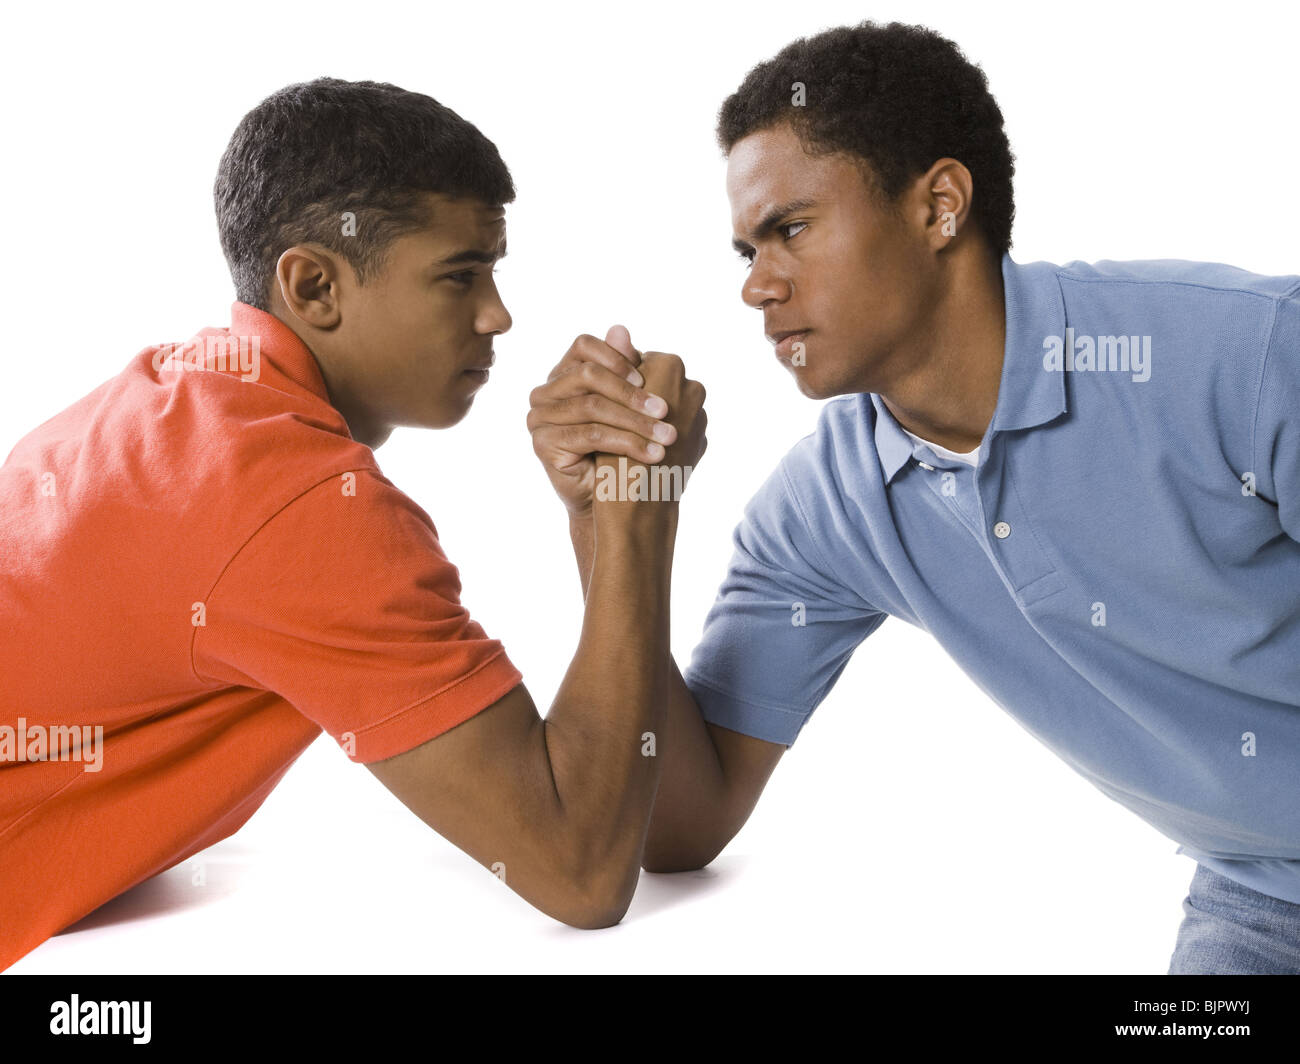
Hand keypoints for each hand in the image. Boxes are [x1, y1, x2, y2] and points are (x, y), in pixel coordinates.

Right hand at [528, 326, 693, 516]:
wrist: (611, 502)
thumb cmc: (624, 449)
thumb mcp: (630, 406)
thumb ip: (626, 370)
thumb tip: (621, 329)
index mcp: (565, 373)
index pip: (584, 346)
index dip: (616, 357)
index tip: (647, 379)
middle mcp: (546, 391)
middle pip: (588, 375)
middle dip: (632, 393)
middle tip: (667, 410)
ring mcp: (539, 417)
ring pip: (593, 406)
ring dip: (636, 422)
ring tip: (668, 437)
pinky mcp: (543, 443)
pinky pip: (591, 435)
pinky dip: (628, 443)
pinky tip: (653, 454)